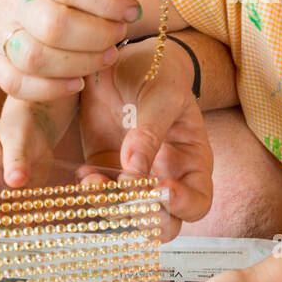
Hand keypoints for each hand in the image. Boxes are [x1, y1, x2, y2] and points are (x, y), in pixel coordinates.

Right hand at [0, 0, 166, 100]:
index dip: (108, 2)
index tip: (132, 10)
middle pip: (55, 26)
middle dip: (97, 36)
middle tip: (119, 35)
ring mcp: (0, 32)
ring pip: (35, 57)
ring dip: (78, 64)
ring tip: (105, 58)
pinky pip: (15, 83)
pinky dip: (48, 89)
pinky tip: (77, 84)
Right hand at [0, 93, 78, 213]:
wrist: (35, 126)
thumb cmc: (20, 127)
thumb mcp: (17, 138)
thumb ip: (16, 158)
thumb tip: (15, 181)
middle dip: (4, 218)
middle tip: (22, 222)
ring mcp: (4, 192)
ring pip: (8, 213)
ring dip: (21, 220)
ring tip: (37, 221)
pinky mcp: (21, 196)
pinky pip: (26, 210)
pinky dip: (35, 214)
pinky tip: (47, 215)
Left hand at [77, 38, 211, 241]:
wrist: (124, 59)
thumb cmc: (157, 73)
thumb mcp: (162, 95)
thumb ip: (151, 131)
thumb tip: (134, 170)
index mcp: (192, 161)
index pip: (198, 201)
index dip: (183, 205)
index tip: (160, 188)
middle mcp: (166, 177)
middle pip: (165, 223)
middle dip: (144, 218)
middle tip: (124, 194)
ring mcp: (133, 178)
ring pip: (127, 216)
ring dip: (109, 208)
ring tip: (92, 182)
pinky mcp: (103, 171)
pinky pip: (97, 196)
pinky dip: (89, 192)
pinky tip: (84, 173)